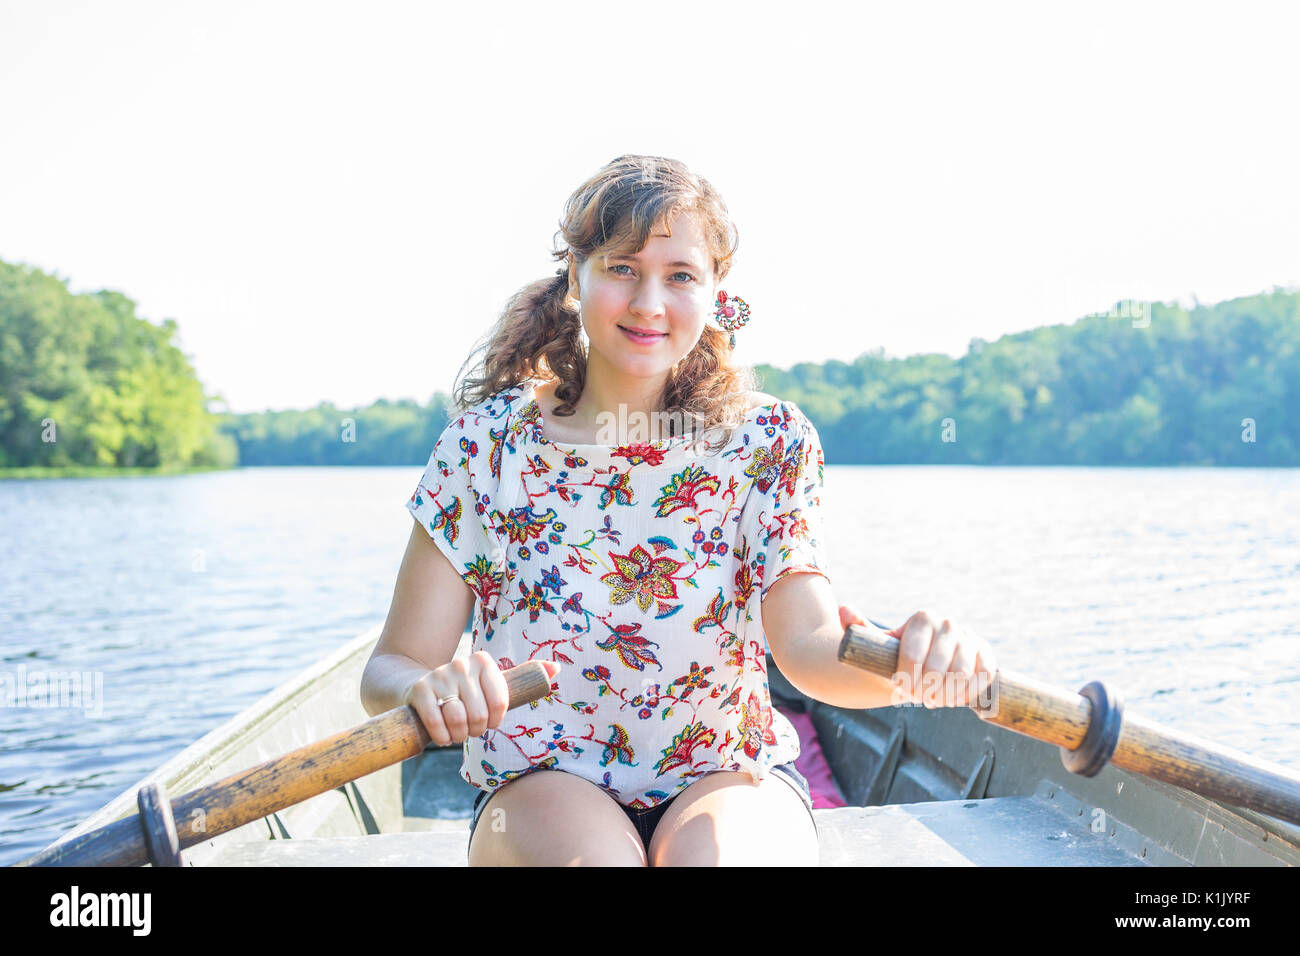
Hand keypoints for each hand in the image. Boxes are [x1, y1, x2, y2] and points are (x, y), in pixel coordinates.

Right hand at [404, 652, 561, 745]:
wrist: (419, 685)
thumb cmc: (466, 690)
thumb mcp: (493, 681)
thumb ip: (524, 674)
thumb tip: (557, 668)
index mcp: (484, 661)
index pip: (500, 703)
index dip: (496, 720)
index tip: (490, 721)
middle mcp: (461, 664)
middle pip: (479, 715)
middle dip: (476, 730)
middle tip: (470, 728)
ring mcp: (438, 675)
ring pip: (458, 720)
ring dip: (458, 736)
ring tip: (457, 732)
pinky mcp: (419, 690)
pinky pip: (436, 723)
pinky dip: (441, 737)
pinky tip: (442, 736)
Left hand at [840, 605, 996, 708]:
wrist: (924, 660)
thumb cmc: (896, 653)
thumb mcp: (875, 642)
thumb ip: (856, 626)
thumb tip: (844, 609)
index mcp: (924, 618)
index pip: (913, 655)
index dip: (905, 679)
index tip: (898, 689)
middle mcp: (949, 624)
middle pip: (937, 668)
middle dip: (923, 690)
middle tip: (915, 698)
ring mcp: (970, 638)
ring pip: (961, 674)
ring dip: (945, 694)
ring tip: (932, 700)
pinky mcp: (985, 655)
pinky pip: (983, 677)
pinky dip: (967, 693)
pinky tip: (951, 699)